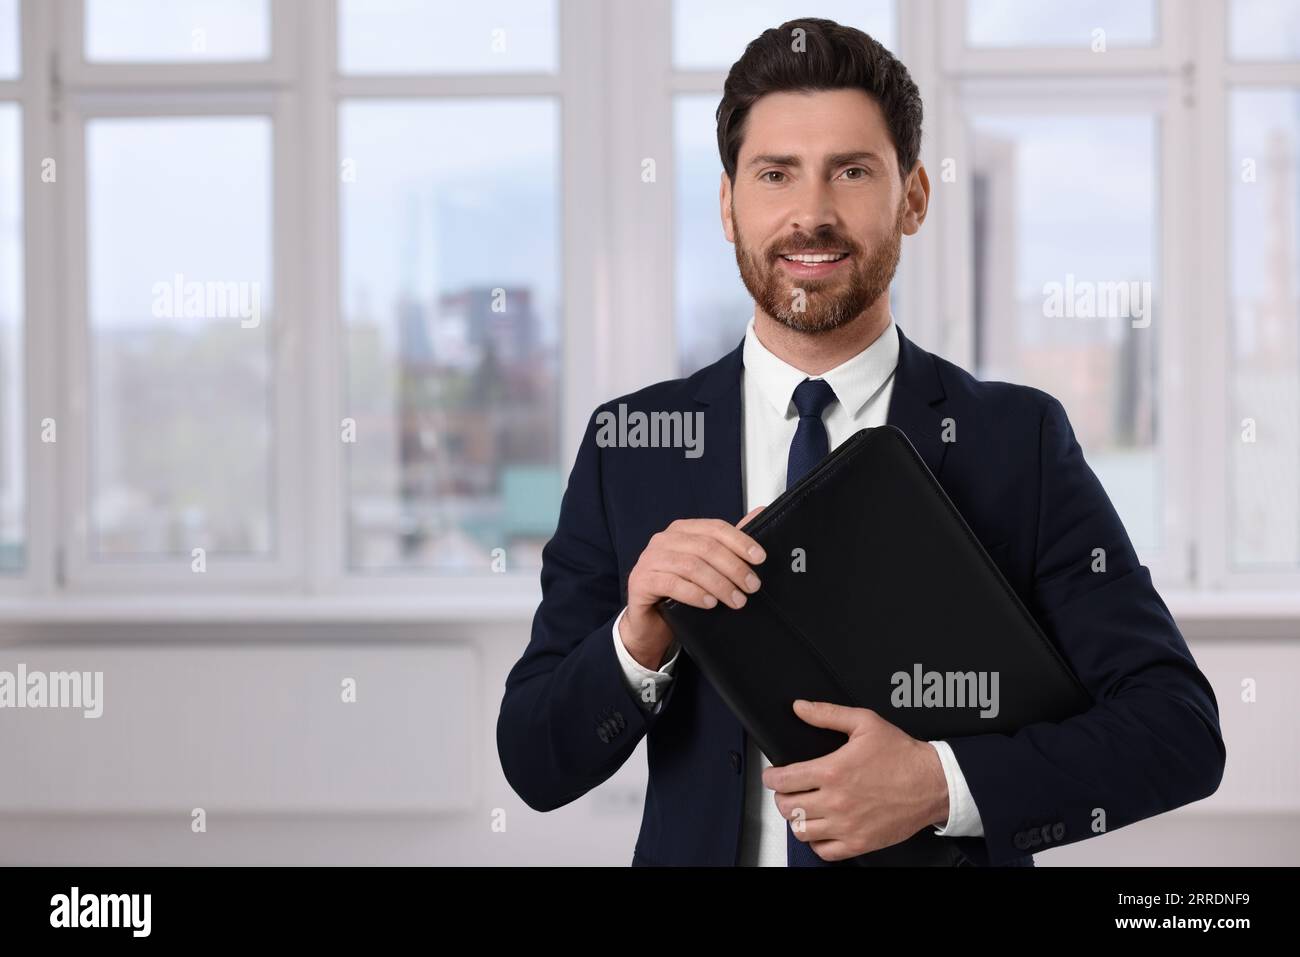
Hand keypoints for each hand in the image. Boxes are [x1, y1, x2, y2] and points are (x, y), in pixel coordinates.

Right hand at [620, 507, 765, 669]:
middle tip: (752, 586)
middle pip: (706, 547)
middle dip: (733, 567)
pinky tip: (710, 603)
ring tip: (737, 600)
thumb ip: (730, 544)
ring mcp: (649, 559)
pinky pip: (671, 584)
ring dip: (719, 584)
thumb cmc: (679, 593)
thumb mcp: (708, 568)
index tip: (760, 558)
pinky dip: (695, 594)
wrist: (649, 623)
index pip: (715, 528)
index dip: (740, 541)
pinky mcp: (640, 581)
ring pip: (691, 566)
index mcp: (681, 531)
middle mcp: (664, 540)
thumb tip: (759, 513)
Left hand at [762, 700, 949, 861]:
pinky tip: (820, 828)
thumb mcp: (865, 722)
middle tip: (786, 791)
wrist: (932, 783)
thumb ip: (828, 714)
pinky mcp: (859, 843)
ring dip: (796, 819)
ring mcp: (846, 825)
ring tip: (802, 808)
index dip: (771, 778)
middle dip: (781, 797)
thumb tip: (801, 708)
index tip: (772, 776)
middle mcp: (836, 801)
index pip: (784, 780)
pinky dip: (816, 842)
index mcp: (833, 771)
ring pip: (801, 831)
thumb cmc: (902, 755)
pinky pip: (824, 851)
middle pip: (787, 807)